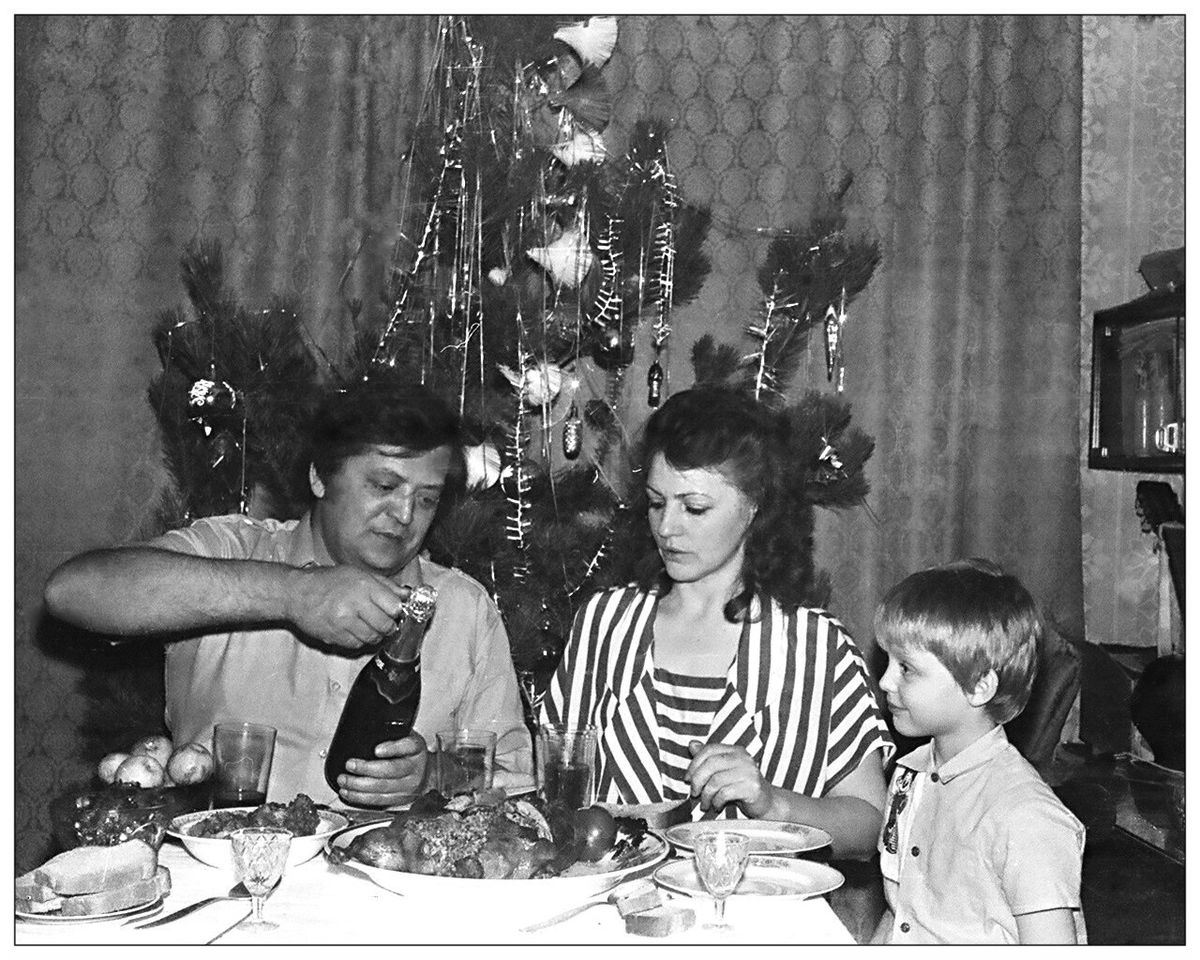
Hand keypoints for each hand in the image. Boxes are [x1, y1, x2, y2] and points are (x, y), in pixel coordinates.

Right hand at [285, 566, 409, 649]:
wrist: (295, 593)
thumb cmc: (326, 581)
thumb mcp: (358, 574)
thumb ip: (385, 586)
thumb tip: (407, 595)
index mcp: (363, 586)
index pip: (394, 606)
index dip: (398, 610)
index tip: (396, 610)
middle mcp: (354, 604)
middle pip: (386, 625)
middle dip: (389, 625)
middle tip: (385, 621)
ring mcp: (343, 623)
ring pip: (373, 638)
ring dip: (375, 634)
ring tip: (368, 624)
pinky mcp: (334, 637)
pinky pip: (357, 645)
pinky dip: (360, 640)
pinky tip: (354, 629)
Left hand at [335, 732, 428, 807]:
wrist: (425, 774)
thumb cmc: (410, 754)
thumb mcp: (405, 738)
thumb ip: (390, 736)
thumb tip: (364, 733)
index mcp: (416, 748)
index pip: (407, 746)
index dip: (392, 748)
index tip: (377, 750)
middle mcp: (414, 768)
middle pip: (392, 770)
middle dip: (367, 768)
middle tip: (350, 764)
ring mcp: (408, 786)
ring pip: (382, 788)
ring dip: (359, 785)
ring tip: (344, 780)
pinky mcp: (400, 800)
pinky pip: (379, 800)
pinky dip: (361, 797)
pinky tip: (349, 792)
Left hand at [687, 740, 774, 818]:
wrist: (767, 802)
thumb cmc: (743, 787)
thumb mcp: (724, 771)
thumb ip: (709, 758)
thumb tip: (692, 744)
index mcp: (735, 751)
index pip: (709, 750)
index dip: (694, 764)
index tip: (688, 778)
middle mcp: (743, 758)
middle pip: (710, 764)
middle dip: (697, 781)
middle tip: (694, 793)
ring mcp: (749, 772)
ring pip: (716, 780)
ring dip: (706, 795)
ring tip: (706, 803)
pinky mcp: (752, 787)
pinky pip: (725, 793)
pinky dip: (716, 801)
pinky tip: (717, 805)